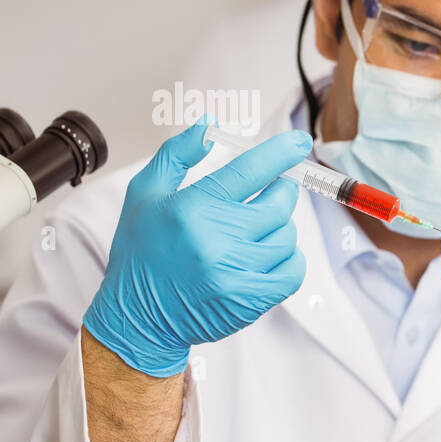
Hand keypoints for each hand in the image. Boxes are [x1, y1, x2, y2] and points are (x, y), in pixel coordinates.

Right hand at [83, 119, 310, 376]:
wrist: (138, 316)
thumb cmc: (142, 251)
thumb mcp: (144, 194)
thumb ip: (177, 155)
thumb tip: (209, 125)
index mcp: (190, 208)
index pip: (248, 171)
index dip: (280, 153)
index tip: (300, 142)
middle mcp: (215, 239)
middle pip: (278, 204)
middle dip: (281, 192)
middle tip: (271, 192)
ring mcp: (235, 271)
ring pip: (287, 236)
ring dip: (280, 228)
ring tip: (256, 231)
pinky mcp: (249, 299)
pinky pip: (293, 270)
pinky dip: (290, 259)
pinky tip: (269, 254)